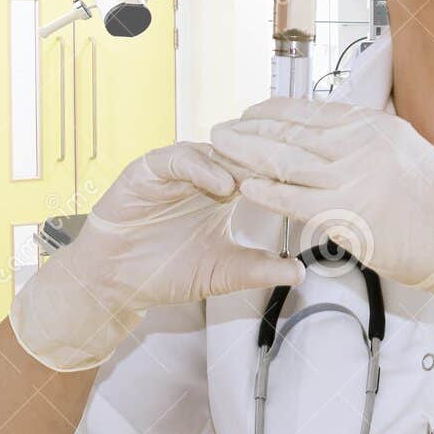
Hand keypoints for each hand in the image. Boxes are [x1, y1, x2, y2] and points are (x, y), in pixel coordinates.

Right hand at [10, 142, 303, 371]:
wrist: (116, 282)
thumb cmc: (166, 272)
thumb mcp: (223, 272)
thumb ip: (260, 269)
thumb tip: (301, 273)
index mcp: (226, 191)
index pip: (263, 172)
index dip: (286, 176)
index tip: (317, 184)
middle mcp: (205, 173)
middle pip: (243, 155)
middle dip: (269, 161)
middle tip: (298, 169)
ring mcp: (178, 169)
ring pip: (215, 151)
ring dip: (240, 161)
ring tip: (262, 178)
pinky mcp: (150, 169)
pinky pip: (179, 159)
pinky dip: (203, 168)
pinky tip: (223, 185)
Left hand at [209, 99, 433, 367]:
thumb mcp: (405, 153)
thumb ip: (368, 143)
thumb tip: (337, 137)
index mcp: (375, 127)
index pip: (312, 112)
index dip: (274, 112)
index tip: (250, 113)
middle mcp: (362, 145)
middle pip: (293, 132)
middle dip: (251, 130)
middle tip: (220, 129)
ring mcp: (355, 178)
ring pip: (289, 161)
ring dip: (249, 154)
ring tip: (220, 150)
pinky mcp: (351, 214)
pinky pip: (299, 200)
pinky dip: (269, 191)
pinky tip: (246, 186)